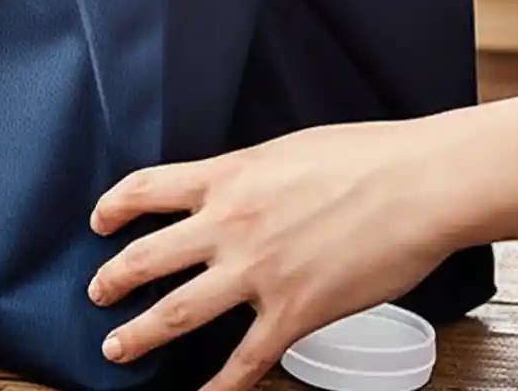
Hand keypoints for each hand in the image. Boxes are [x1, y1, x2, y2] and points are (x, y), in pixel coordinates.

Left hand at [88, 119, 461, 389]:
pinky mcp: (294, 312)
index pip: (146, 189)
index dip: (112, 206)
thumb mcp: (286, 150)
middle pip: (146, 257)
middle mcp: (230, 225)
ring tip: (115, 348)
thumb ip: (247, 174)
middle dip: (112, 279)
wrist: (421, 185)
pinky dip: (218, 386)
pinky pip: (244, 360)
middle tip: (96, 293)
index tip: (98, 221)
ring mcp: (258, 272)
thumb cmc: (366, 156)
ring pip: (177, 311)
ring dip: (139, 334)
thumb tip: (229, 187)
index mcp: (227, 178)